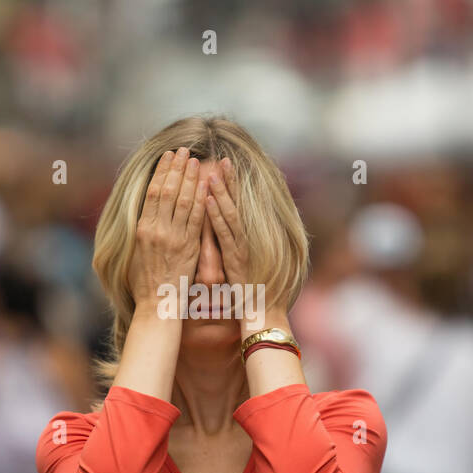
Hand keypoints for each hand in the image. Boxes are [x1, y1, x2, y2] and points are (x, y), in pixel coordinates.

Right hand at [128, 147, 207, 313]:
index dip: (161, 172)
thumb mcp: (135, 252)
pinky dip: (201, 200)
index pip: (152, 192)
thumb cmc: (145, 282)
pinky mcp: (188, 247)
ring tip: (195, 161)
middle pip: (167, 190)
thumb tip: (146, 213)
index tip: (168, 157)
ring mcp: (173, 237)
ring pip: (182, 200)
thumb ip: (142, 230)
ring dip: (190, 178)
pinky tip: (206, 186)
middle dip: (176, 168)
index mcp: (142, 229)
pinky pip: (196, 219)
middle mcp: (156, 230)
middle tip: (184, 150)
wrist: (157, 305)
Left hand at [206, 159, 287, 333]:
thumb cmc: (255, 293)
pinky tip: (208, 200)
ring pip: (231, 213)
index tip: (223, 168)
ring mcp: (244, 247)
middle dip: (228, 181)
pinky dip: (216, 215)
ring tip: (210, 172)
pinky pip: (225, 233)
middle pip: (237, 204)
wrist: (264, 313)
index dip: (232, 186)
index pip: (239, 207)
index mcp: (249, 239)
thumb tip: (235, 235)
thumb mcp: (247, 265)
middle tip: (221, 159)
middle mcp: (249, 239)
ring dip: (221, 191)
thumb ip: (241, 248)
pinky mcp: (238, 258)